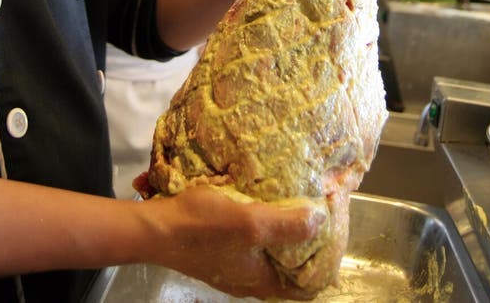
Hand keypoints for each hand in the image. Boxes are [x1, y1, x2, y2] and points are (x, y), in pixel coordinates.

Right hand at [141, 184, 326, 299]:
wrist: (154, 228)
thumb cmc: (201, 227)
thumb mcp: (249, 222)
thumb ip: (286, 225)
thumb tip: (320, 220)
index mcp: (261, 280)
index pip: (307, 287)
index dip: (325, 262)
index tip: (335, 231)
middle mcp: (249, 278)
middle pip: (291, 268)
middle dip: (309, 242)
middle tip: (321, 210)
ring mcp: (233, 264)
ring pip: (272, 253)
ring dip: (287, 232)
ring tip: (299, 203)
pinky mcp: (220, 248)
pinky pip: (254, 242)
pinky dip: (266, 226)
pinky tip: (265, 202)